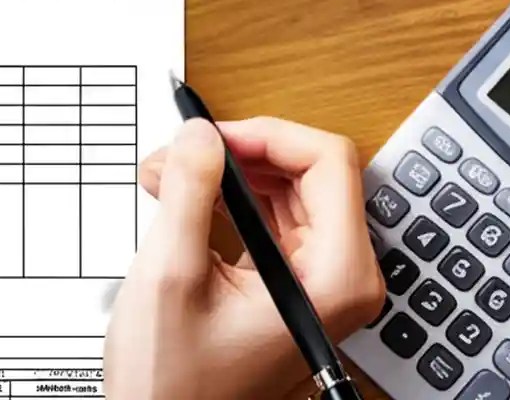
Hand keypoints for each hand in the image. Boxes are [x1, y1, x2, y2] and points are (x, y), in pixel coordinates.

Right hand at [104, 117, 384, 399]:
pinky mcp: (292, 289)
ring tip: (168, 177)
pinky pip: (273, 223)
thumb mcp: (170, 275)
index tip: (211, 136)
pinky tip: (185, 200)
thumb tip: (201, 136)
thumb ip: (189, 193)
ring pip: (288, 194)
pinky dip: (228, 203)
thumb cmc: (174, 384)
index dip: (265, 135)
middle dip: (238, 154)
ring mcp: (318, 286)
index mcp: (335, 277)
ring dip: (228, 176)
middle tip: (178, 154)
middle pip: (310, 173)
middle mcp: (340, 280)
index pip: (328, 161)